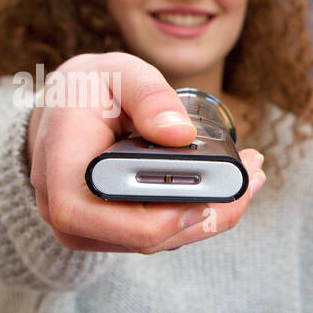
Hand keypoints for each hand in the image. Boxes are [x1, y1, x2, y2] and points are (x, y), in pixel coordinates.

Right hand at [28, 52, 265, 254]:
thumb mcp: (116, 72)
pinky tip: (228, 186)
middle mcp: (69, 211)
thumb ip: (148, 95)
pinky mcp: (114, 232)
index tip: (214, 192)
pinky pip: (161, 233)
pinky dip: (198, 213)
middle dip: (208, 213)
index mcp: (60, 171)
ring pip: (160, 240)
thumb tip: (180, 134)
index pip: (101, 217)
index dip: (162, 216)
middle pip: (145, 237)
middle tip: (252, 176)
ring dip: (212, 215)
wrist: (64, 110)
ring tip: (250, 176)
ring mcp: (91, 228)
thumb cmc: (87, 89)